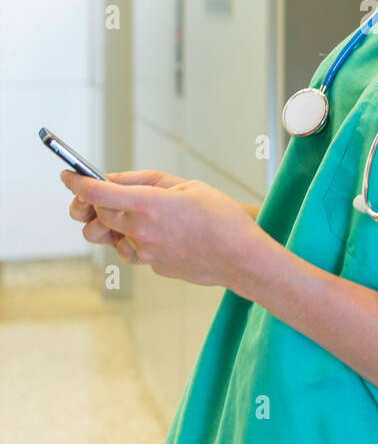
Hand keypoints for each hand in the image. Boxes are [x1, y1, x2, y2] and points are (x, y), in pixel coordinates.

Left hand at [60, 169, 256, 285]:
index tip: (67, 176)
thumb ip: (145, 181)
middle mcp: (140, 231)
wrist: (242, 258)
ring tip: (137, 215)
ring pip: (112, 237)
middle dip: (94, 203)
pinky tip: (160, 232)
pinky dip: (136, 239)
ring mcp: (145, 253)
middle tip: (100, 193)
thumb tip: (113, 179)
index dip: (76, 182)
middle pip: (99, 215)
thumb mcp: (186, 185)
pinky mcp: (153, 267)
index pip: (96, 192)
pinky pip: (133, 251)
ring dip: (114, 224)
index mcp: (148, 204)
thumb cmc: (221, 217)